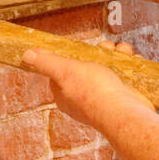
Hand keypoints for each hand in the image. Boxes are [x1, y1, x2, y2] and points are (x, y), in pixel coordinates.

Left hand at [21, 45, 156, 129]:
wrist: (125, 112)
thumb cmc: (94, 92)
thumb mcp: (65, 71)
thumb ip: (46, 63)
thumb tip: (27, 55)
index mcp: (65, 95)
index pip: (64, 71)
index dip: (73, 56)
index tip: (82, 48)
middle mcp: (83, 98)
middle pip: (89, 67)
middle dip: (100, 52)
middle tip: (107, 47)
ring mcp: (104, 99)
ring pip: (108, 69)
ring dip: (116, 55)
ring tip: (122, 51)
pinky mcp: (122, 98)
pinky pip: (124, 76)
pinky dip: (129, 66)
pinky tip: (132, 60)